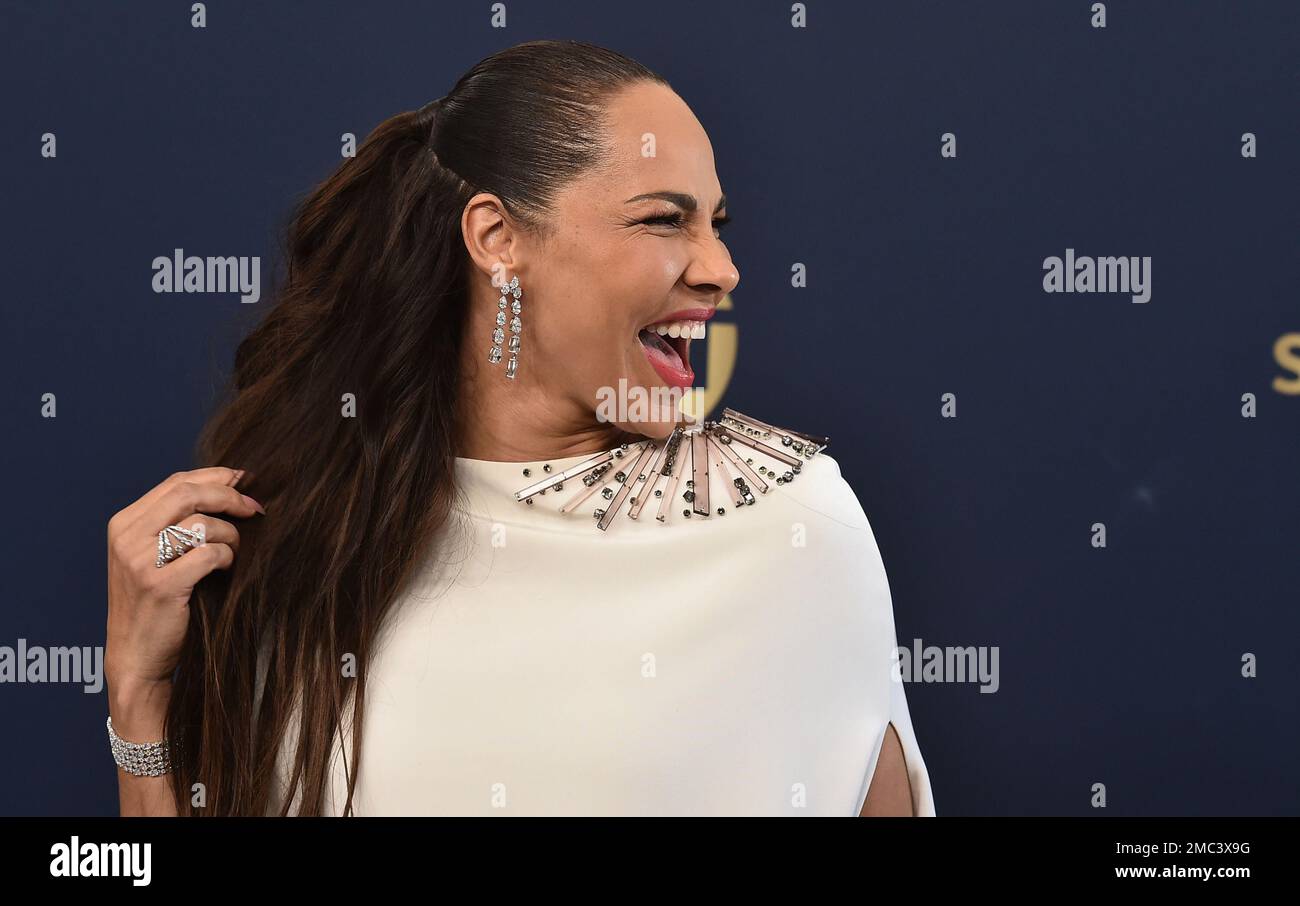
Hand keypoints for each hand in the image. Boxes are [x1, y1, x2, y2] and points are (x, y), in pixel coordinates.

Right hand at [105, 467, 263, 735]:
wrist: (136, 657)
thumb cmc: (154, 605)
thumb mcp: (151, 556)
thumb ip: (175, 523)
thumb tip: (230, 489)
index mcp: (124, 524)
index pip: (176, 482)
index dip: (216, 476)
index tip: (245, 482)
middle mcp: (127, 538)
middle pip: (189, 493)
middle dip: (230, 496)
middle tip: (256, 509)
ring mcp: (141, 561)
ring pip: (203, 523)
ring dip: (232, 534)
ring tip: (236, 551)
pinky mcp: (162, 585)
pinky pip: (210, 554)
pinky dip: (228, 558)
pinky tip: (227, 570)